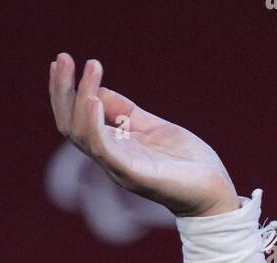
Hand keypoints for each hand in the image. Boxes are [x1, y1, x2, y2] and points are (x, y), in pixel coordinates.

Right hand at [49, 54, 240, 216]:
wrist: (214, 190)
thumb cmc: (187, 162)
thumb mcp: (153, 127)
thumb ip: (126, 112)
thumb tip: (100, 91)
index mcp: (114, 147)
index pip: (75, 119)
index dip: (64, 91)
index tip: (62, 60)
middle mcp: (111, 159)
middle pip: (70, 126)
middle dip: (61, 91)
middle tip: (63, 58)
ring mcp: (120, 168)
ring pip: (82, 136)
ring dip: (79, 100)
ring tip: (89, 69)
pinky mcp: (135, 175)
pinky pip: (105, 150)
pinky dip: (95, 125)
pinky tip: (94, 101)